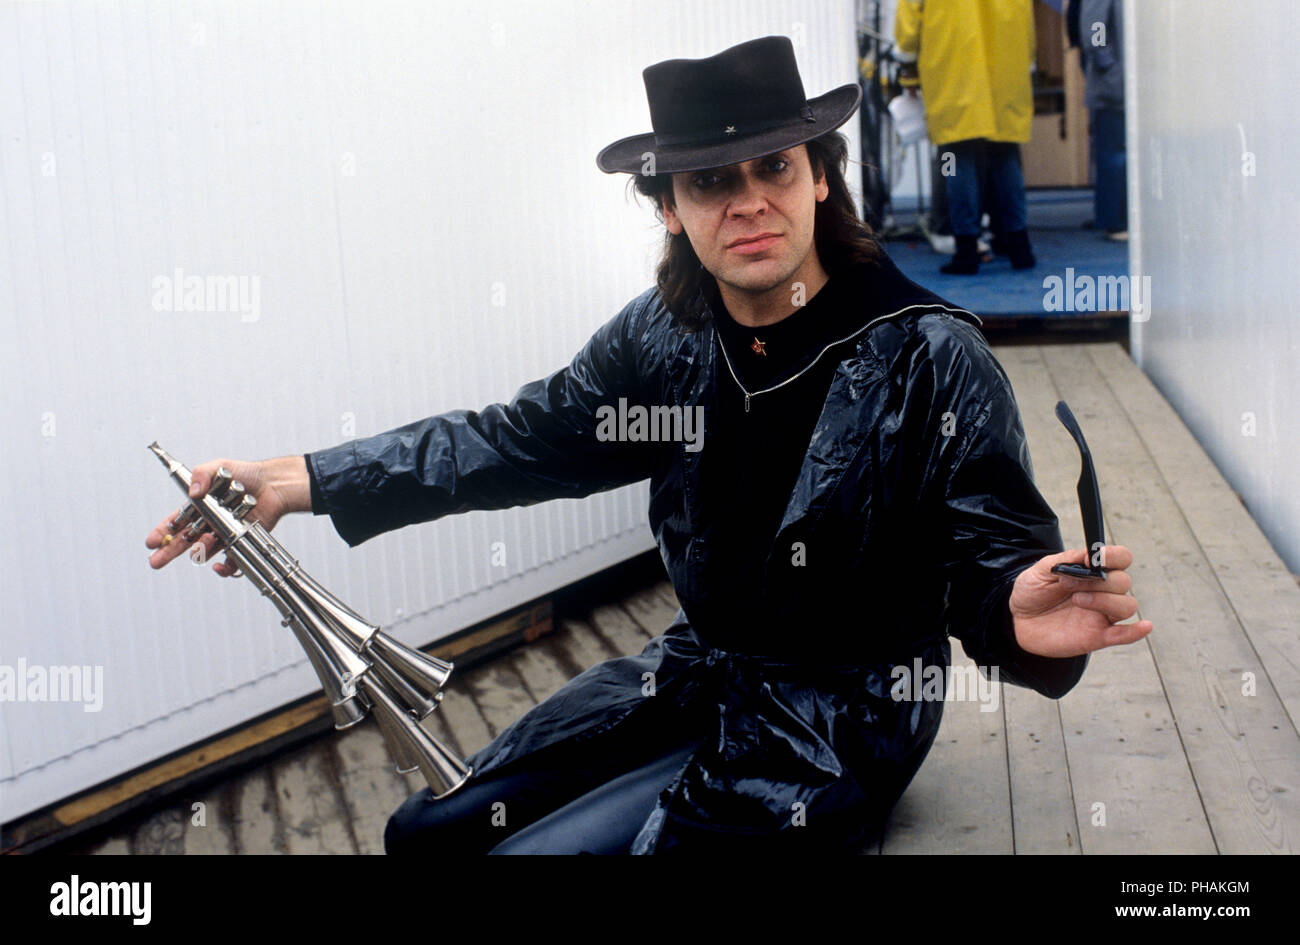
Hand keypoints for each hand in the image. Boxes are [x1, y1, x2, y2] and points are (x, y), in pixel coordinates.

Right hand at [145, 455, 309, 576]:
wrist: (273, 484)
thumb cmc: (246, 473)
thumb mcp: (219, 466)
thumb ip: (202, 474)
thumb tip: (193, 493)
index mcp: (200, 506)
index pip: (176, 522)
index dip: (163, 532)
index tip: (151, 542)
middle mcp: (210, 521)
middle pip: (184, 540)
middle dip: (168, 552)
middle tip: (155, 562)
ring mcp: (224, 532)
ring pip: (205, 550)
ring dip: (201, 549)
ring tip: (207, 539)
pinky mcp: (240, 541)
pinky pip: (230, 560)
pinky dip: (224, 567)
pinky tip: (219, 566)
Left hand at [1007, 545, 1152, 657]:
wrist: (1017, 620)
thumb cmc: (1032, 592)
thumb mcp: (1042, 570)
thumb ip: (1067, 560)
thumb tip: (1089, 554)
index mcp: (1094, 571)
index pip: (1121, 558)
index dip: (1114, 556)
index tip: (1092, 558)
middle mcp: (1103, 591)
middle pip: (1123, 582)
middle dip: (1098, 580)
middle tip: (1068, 583)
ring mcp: (1102, 614)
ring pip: (1127, 605)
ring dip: (1105, 600)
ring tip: (1077, 600)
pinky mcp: (1097, 636)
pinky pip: (1124, 635)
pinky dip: (1136, 632)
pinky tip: (1144, 627)